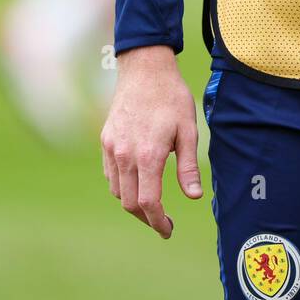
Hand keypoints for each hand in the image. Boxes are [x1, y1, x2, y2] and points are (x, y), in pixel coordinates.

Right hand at [100, 46, 202, 238]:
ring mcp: (112, 148)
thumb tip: (194, 197)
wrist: (144, 70)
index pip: (148, 202)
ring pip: (117, 191)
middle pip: (129, 203)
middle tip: (163, 221)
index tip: (168, 230)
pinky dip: (122, 186)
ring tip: (152, 205)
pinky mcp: (105, 141)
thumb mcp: (188, 130)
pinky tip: (137, 183)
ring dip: (132, 203)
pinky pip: (110, 174)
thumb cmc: (171, 98)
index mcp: (148, 155)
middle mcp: (125, 155)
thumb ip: (187, 166)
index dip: (158, 221)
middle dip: (146, 218)